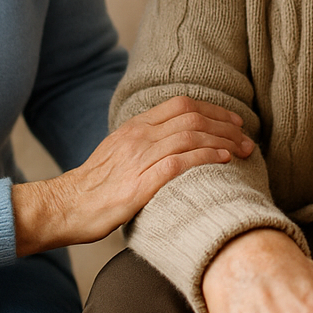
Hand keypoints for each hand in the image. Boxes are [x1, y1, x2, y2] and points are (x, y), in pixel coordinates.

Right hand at [12, 95, 252, 254]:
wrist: (65, 207)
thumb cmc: (94, 186)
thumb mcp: (118, 152)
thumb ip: (144, 143)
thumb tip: (173, 143)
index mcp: (135, 126)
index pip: (181, 105)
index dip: (213, 109)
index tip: (233, 121)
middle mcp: (139, 135)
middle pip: (193, 117)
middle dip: (225, 125)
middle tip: (247, 138)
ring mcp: (140, 157)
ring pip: (191, 136)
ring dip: (223, 141)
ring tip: (243, 150)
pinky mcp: (141, 182)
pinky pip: (180, 162)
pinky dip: (206, 157)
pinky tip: (223, 161)